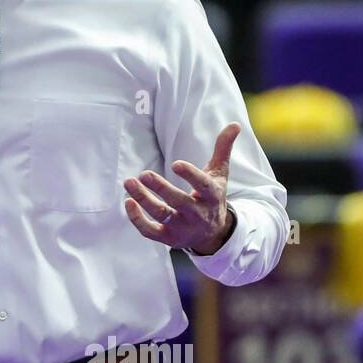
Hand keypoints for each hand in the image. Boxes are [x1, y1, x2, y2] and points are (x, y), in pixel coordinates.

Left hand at [123, 122, 240, 254]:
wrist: (213, 234)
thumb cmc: (212, 197)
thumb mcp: (220, 174)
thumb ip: (223, 149)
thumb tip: (235, 124)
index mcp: (211, 195)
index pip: (202, 185)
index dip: (190, 175)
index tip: (176, 164)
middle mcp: (197, 213)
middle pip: (178, 201)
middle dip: (160, 188)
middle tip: (144, 174)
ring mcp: (182, 227)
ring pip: (161, 214)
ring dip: (143, 199)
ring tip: (129, 182)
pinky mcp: (168, 237)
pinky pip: (150, 231)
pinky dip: (137, 219)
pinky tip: (128, 202)